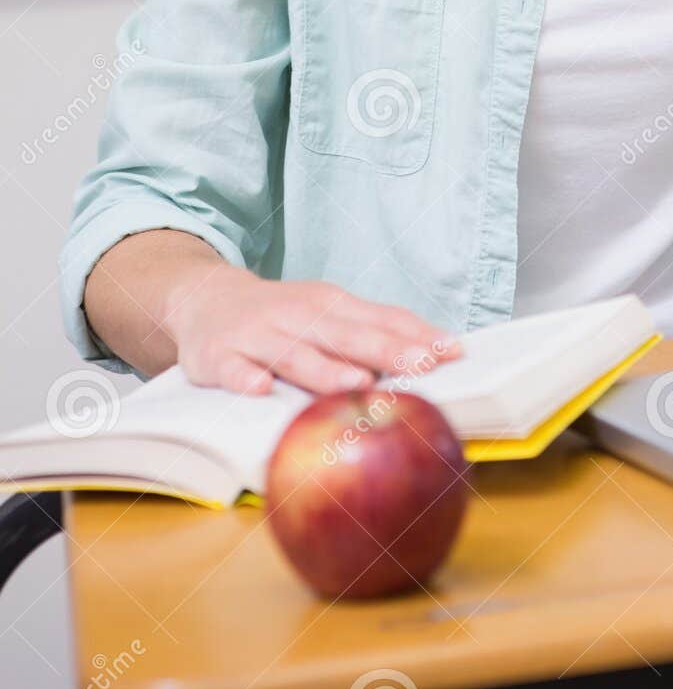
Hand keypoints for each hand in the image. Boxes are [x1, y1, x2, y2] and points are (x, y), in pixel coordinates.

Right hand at [169, 266, 462, 395]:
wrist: (203, 299)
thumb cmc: (281, 317)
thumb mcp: (328, 314)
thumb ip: (374, 331)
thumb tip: (435, 351)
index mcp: (330, 306)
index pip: (380, 320)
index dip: (417, 336)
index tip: (453, 351)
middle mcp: (299, 317)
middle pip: (346, 335)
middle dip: (386, 351)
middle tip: (422, 366)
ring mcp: (258, 336)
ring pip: (294, 354)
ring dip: (325, 369)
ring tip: (357, 383)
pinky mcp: (219, 356)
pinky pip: (233, 369)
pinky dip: (246, 377)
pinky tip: (261, 389)